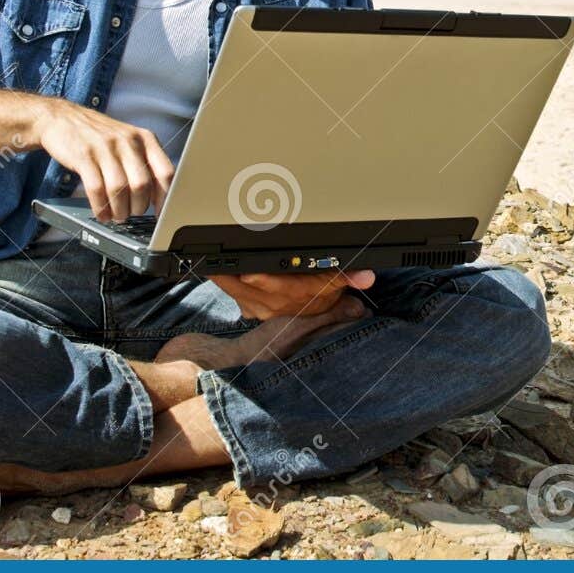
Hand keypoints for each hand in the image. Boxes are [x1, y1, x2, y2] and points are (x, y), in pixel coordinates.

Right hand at [32, 98, 173, 221]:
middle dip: (138, 207)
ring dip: (119, 210)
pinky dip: (100, 207)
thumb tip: (157, 198)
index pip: (165, 172)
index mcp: (145, 138)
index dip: (165, 197)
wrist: (61, 117)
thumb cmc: (99, 135)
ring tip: (116, 217)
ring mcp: (105, 147)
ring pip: (119, 188)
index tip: (160, 213)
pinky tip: (101, 213)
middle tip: (131, 215)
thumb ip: (143, 163)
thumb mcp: (127, 140)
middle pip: (142, 184)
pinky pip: (96, 188)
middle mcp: (128, 141)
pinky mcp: (84, 155)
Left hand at [212, 268, 375, 319]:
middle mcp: (273, 304)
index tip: (246, 271)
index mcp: (293, 294)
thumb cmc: (322, 293)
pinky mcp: (249, 307)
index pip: (274, 287)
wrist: (314, 317)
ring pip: (233, 290)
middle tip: (212, 255)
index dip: (258, 280)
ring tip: (206, 259)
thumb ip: (350, 276)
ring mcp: (259, 307)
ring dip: (221, 276)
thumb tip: (366, 276)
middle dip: (229, 271)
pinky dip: (223, 281)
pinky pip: (231, 294)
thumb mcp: (337, 281)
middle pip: (244, 286)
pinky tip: (213, 268)